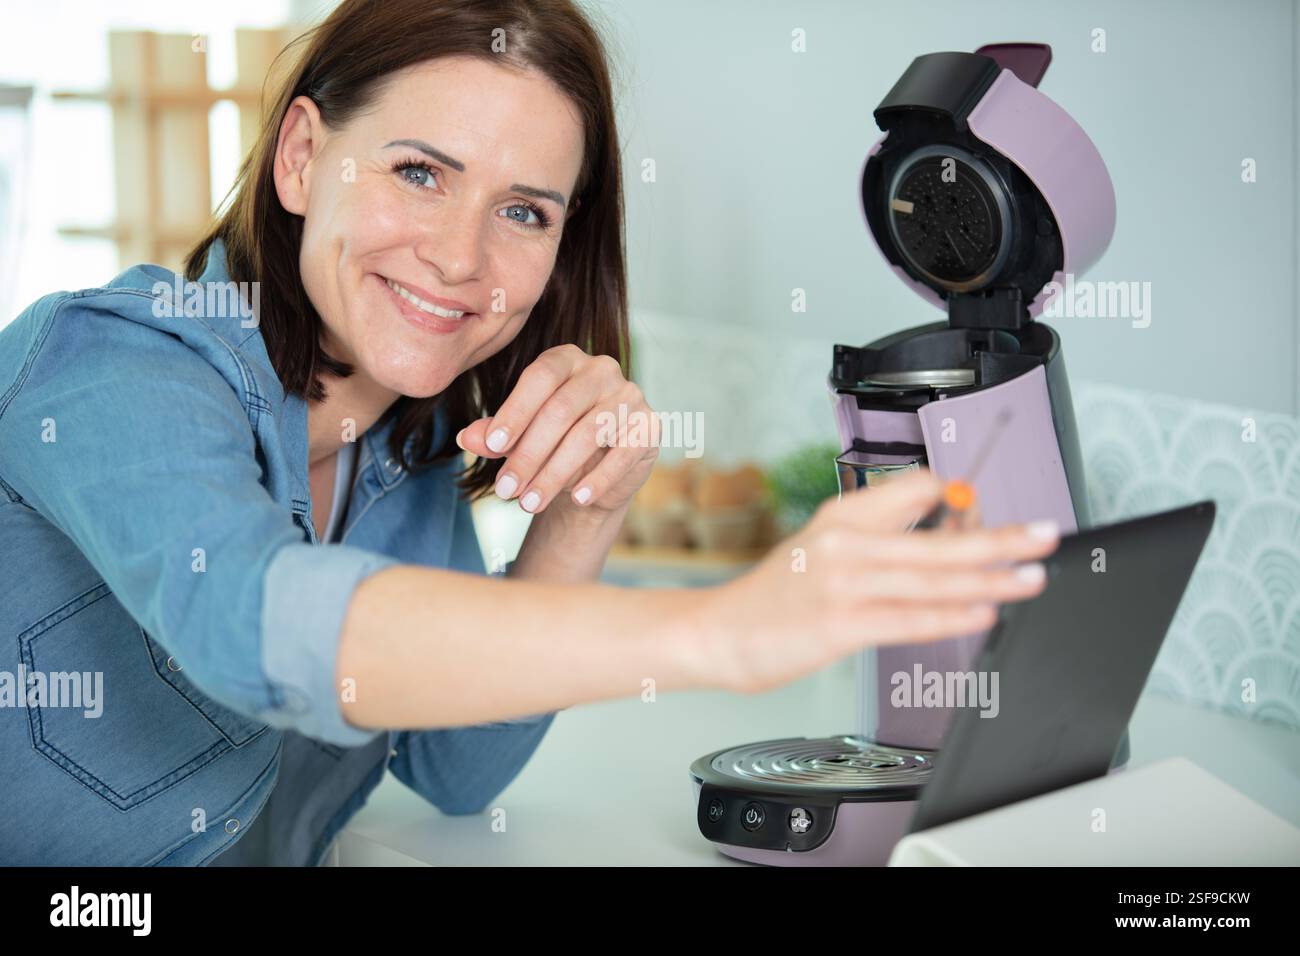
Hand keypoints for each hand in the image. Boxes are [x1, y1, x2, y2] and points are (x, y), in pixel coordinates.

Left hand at [455, 344, 658, 517]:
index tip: (492, 447)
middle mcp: (601, 369)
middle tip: (506, 490)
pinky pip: (622, 454)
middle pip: (562, 409)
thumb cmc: (554, 443)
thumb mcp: (521, 437)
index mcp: (566, 359)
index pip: (540, 378)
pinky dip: (597, 479)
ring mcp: (630, 395)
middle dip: (530, 454)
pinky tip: (576, 500)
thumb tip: (466, 438)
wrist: (599, 470)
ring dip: (555, 474)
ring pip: (588, 434)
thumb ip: (496, 434)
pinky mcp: (649, 426)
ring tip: (530, 503)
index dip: (515, 411)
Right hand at [682, 468, 1061, 693]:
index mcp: (844, 516)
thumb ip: (879, 532)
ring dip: (990, 577)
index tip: (994, 514)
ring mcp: (843, 583)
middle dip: (1000, 537)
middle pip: (939, 537)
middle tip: (1046, 536)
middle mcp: (846, 542)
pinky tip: (982, 611)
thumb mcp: (822, 545)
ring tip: (1031, 577)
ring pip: (932, 578)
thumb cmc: (776, 597)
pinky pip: (908, 619)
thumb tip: (943, 517)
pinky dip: (949, 614)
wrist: (718, 632)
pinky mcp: (840, 625)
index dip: (962, 501)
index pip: (918, 489)